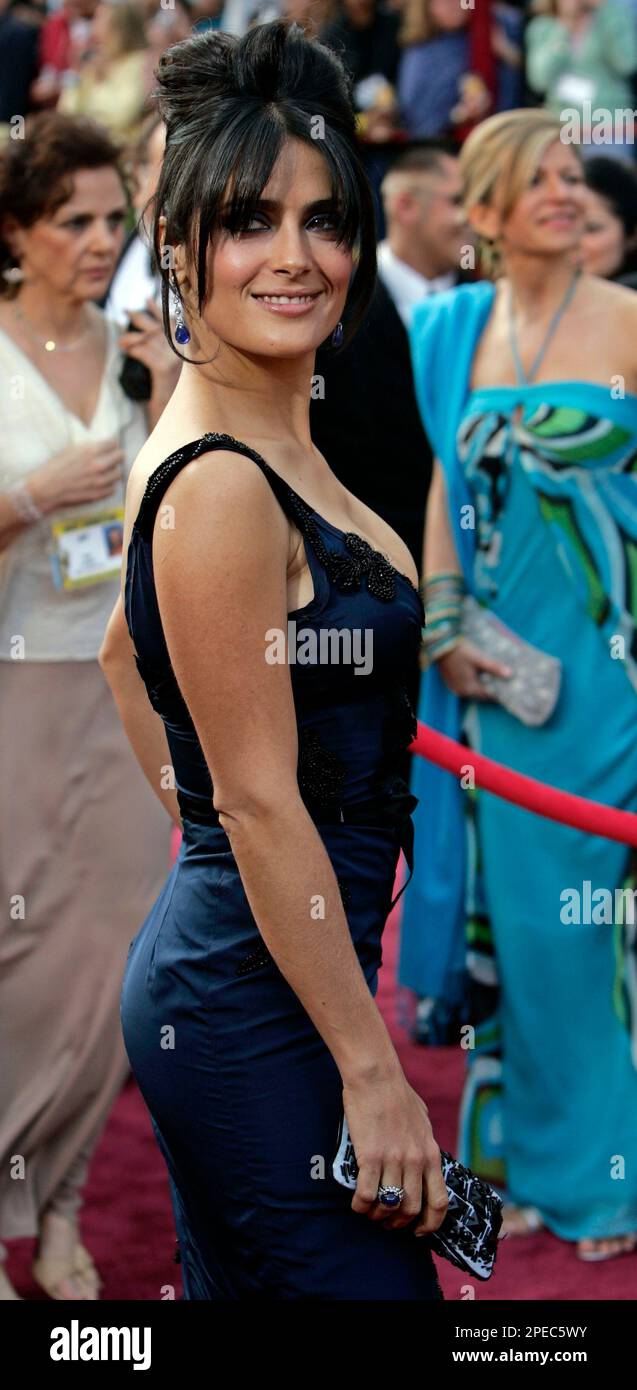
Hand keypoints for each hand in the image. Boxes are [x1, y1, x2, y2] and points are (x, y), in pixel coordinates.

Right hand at [28, 437, 124, 512]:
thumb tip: (104, 446)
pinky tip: (99, 484)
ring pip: (118, 474)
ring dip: (113, 472)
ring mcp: (99, 481)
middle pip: (120, 457)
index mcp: (90, 451)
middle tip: (111, 459)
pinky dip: (108, 486)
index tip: (109, 447)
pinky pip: (112, 488)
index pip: (113, 443)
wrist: (45, 489)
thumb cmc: (54, 468)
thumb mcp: (70, 451)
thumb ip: (88, 448)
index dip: (111, 445)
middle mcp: (97, 465)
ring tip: (104, 473)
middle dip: (116, 456)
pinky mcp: (98, 494)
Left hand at [118, 298, 180, 400]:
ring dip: (131, 337)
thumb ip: (168, 354)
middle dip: (141, 316)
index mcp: (187, 348)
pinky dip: (132, 350)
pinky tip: (126, 350)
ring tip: (120, 339)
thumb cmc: (175, 399)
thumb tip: (152, 338)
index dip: (159, 310)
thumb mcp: (173, 372)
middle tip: (126, 311)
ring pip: (148, 338)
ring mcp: (175, 358)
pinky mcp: (164, 369)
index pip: (173, 321)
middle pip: (158, 325)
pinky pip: (143, 352)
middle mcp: (184, 350)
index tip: (148, 298)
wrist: (181, 420)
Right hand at [342, 1066, 447, 1233]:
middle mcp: (416, 1161)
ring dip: (378, 1216)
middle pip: (411, 1209)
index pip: (439, 1202)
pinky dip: (361, 1206)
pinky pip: (366, 1194)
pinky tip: (356, 1204)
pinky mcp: (371, 1156)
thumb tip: (425, 1154)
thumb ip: (425, 1141)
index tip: (418, 1230)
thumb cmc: (397, 1093)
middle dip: (398, 1222)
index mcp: (431, 1153)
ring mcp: (394, 1160)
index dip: (430, 1224)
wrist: (377, 1077)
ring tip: (370, 1212)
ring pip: (389, 1205)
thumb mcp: (423, 1119)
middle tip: (387, 1220)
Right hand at [436, 638, 511, 698]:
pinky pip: (466, 687)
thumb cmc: (461, 652)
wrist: (442, 647)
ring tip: (493, 679)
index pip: (488, 695)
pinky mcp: (452, 683)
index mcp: (470, 688)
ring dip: (482, 686)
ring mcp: (456, 688)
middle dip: (491, 689)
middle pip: (481, 694)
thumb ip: (494, 667)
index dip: (499, 692)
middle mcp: (462, 692)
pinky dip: (474, 683)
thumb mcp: (479, 659)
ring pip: (473, 691)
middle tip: (503, 683)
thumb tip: (510, 674)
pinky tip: (479, 676)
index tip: (509, 688)